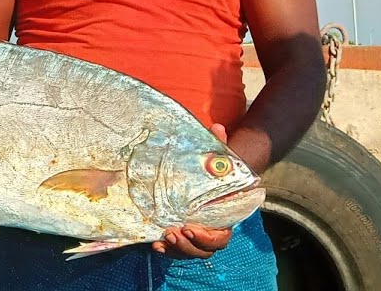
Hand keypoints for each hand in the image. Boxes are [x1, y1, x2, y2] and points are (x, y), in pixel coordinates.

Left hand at [152, 123, 233, 258]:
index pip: (220, 237)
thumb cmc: (213, 167)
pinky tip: (156, 245)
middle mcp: (211, 229)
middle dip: (188, 246)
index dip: (206, 237)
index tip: (189, 227)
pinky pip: (177, 249)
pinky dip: (168, 250)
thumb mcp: (216, 155)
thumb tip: (217, 127)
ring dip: (177, 249)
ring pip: (190, 252)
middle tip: (171, 232)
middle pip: (203, 250)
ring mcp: (196, 234)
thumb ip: (217, 144)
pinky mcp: (181, 233)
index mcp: (224, 216)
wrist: (208, 173)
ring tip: (163, 239)